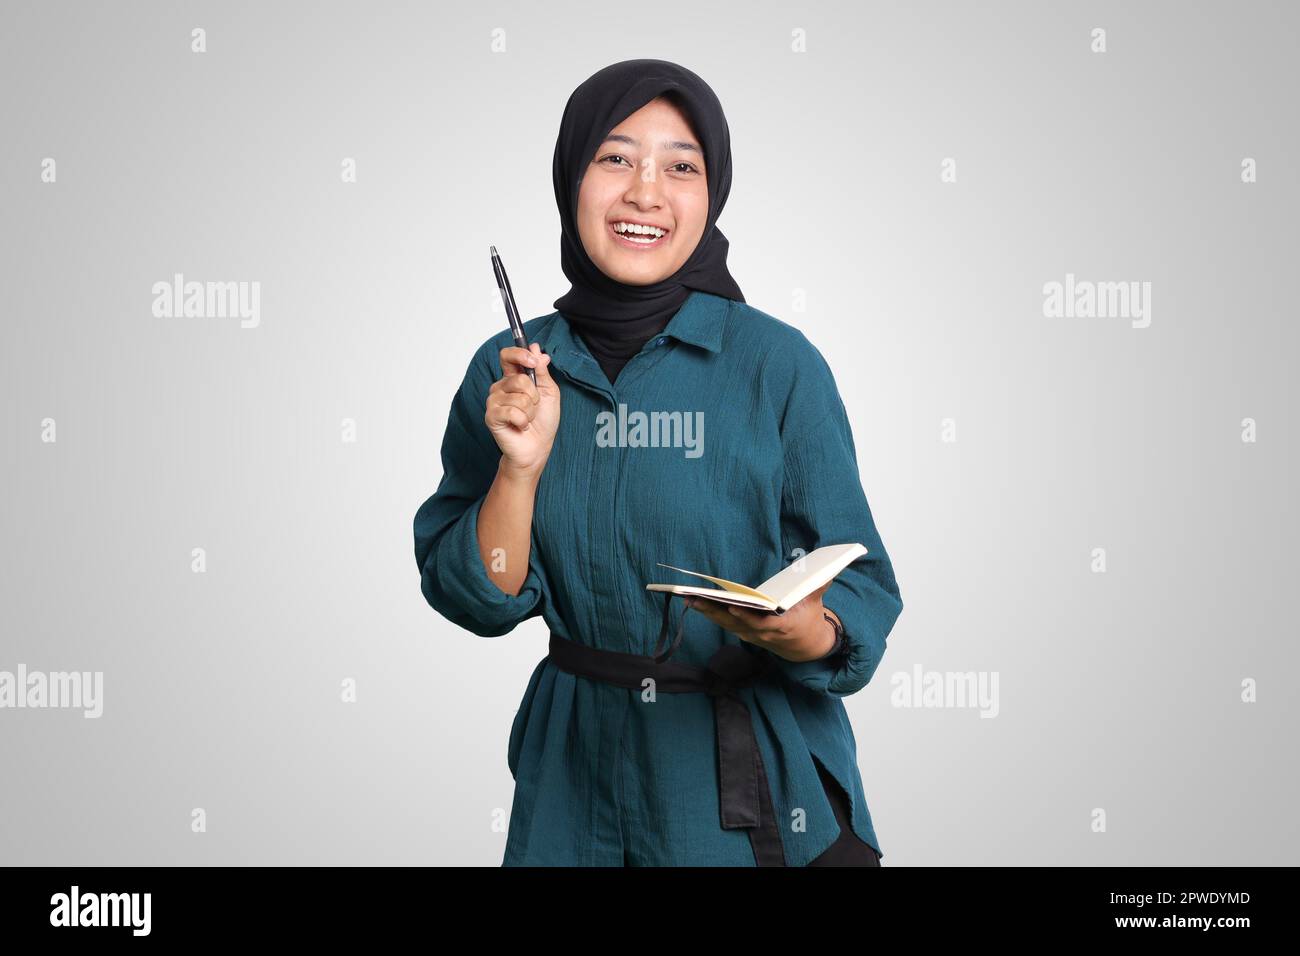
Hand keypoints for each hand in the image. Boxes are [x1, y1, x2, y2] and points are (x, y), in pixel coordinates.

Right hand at [486, 343, 560, 476]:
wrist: (538, 447)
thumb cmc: (543, 420)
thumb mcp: (549, 391)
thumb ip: (541, 370)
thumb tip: (536, 348)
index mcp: (513, 378)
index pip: (508, 356)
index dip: (520, 354)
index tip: (533, 360)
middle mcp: (500, 387)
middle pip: (519, 378)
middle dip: (534, 395)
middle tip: (534, 407)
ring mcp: (494, 401)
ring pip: (520, 397)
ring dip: (530, 411)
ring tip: (527, 419)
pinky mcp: (491, 416)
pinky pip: (513, 412)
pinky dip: (523, 421)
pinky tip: (520, 426)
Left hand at [689, 581, 838, 661]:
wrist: (806, 647)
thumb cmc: (809, 618)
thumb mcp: (816, 602)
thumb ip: (819, 585)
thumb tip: (829, 568)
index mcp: (783, 626)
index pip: (762, 623)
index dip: (747, 617)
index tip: (733, 607)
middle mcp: (764, 634)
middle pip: (736, 623)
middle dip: (715, 611)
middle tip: (695, 599)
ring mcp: (752, 635)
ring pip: (726, 624)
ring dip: (707, 612)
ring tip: (688, 598)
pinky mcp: (744, 633)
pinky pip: (725, 624)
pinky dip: (710, 614)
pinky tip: (695, 603)